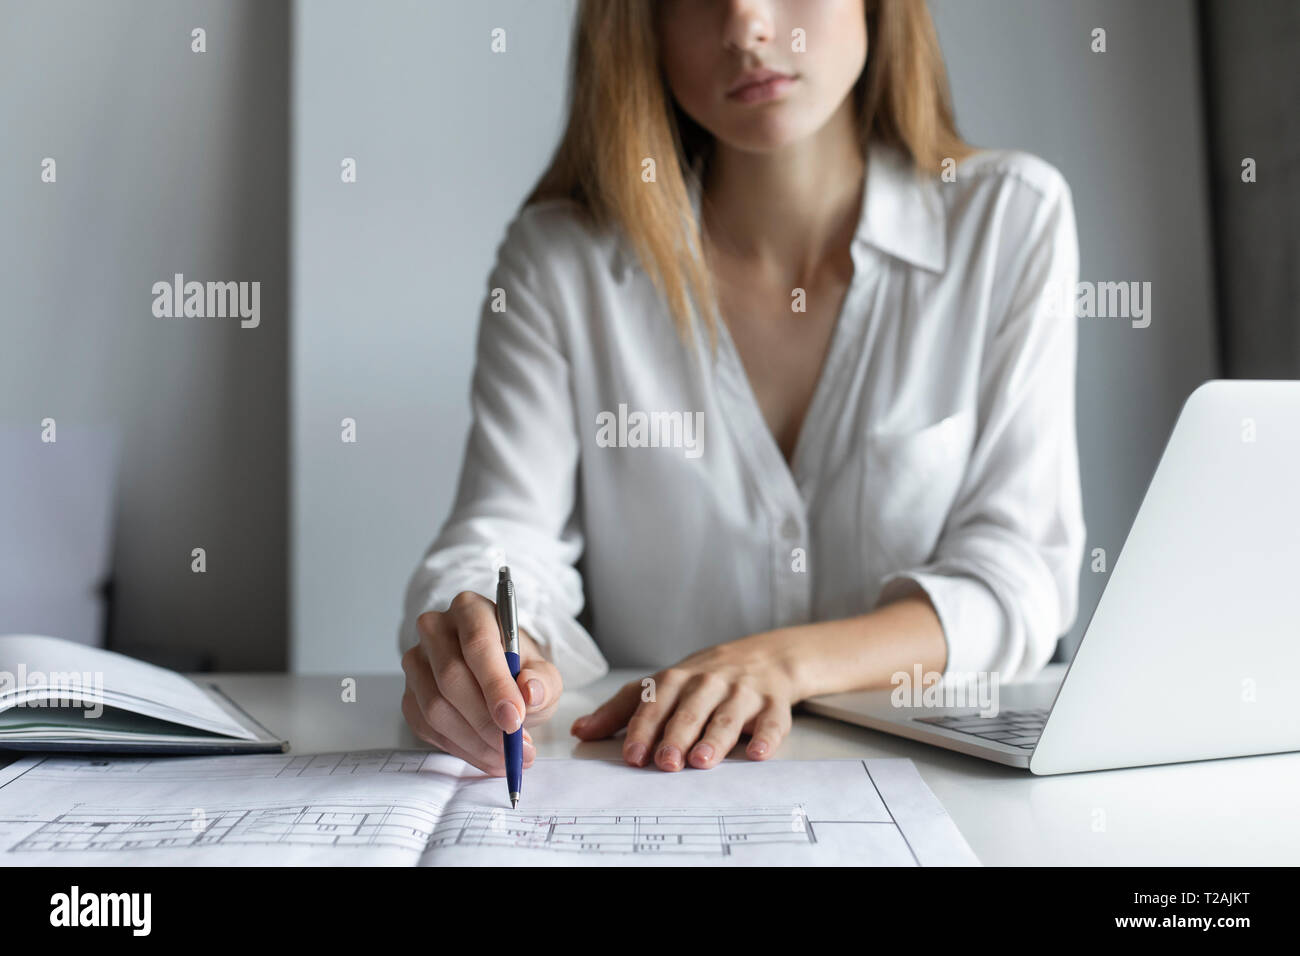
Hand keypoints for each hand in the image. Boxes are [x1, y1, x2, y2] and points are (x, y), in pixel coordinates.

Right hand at [401, 590, 562, 773]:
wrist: (498, 681)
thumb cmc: (519, 671)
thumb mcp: (543, 673)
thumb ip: (543, 682)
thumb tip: (530, 692)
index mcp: (471, 610)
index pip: (477, 643)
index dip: (496, 684)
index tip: (515, 719)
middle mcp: (436, 630)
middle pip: (451, 676)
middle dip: (486, 720)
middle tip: (515, 747)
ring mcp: (417, 663)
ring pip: (435, 707)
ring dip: (474, 740)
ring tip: (507, 756)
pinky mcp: (409, 696)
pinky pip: (427, 728)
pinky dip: (460, 748)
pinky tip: (486, 754)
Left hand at [569, 634, 797, 770]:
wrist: (764, 656)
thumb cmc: (702, 681)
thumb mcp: (661, 687)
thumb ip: (620, 710)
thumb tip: (579, 731)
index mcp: (676, 680)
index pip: (654, 704)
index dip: (642, 729)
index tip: (632, 755)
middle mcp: (708, 684)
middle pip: (689, 712)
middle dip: (676, 737)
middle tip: (664, 763)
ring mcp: (743, 693)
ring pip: (727, 717)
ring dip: (714, 739)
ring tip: (701, 762)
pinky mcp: (773, 704)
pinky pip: (772, 722)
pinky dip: (766, 737)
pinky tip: (757, 753)